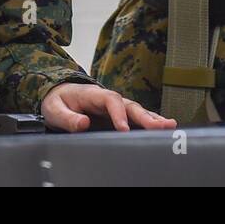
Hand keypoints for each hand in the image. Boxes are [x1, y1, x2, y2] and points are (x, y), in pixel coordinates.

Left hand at [41, 82, 176, 131]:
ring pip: (136, 111)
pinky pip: (135, 118)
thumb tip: (83, 123)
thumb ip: (68, 118)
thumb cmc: (58, 101)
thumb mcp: (55, 109)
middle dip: (145, 116)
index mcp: (93, 94)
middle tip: (159, 126)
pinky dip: (149, 122)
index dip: (118, 114)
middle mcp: (108, 98)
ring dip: (152, 118)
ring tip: (169, 125)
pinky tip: (162, 128)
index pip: (110, 100)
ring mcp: (115, 107)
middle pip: (129, 105)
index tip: (123, 128)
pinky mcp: (118, 115)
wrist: (59, 96)